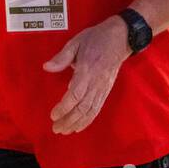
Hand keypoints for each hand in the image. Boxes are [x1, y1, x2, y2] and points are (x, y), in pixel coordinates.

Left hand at [44, 16, 129, 133]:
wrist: (121, 37)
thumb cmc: (98, 38)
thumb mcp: (77, 41)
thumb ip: (62, 56)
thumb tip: (47, 67)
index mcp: (88, 69)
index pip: (76, 94)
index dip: (64, 107)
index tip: (53, 114)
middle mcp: (96, 82)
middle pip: (82, 107)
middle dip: (68, 120)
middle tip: (55, 128)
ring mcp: (103, 87)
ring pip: (90, 111)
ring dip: (77, 123)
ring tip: (64, 130)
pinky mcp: (106, 90)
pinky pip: (97, 108)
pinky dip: (88, 120)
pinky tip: (79, 126)